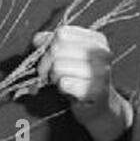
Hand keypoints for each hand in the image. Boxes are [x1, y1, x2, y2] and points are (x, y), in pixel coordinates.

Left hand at [34, 26, 131, 140]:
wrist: (98, 107)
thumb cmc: (79, 78)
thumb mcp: (66, 56)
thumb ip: (51, 43)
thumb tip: (37, 39)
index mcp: (97, 40)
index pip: (62, 33)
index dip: (48, 46)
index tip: (47, 58)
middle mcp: (102, 52)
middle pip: (57, 49)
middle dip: (46, 64)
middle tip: (49, 75)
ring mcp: (101, 71)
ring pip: (59, 66)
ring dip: (54, 77)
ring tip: (62, 82)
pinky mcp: (96, 90)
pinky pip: (65, 83)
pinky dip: (61, 88)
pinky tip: (69, 91)